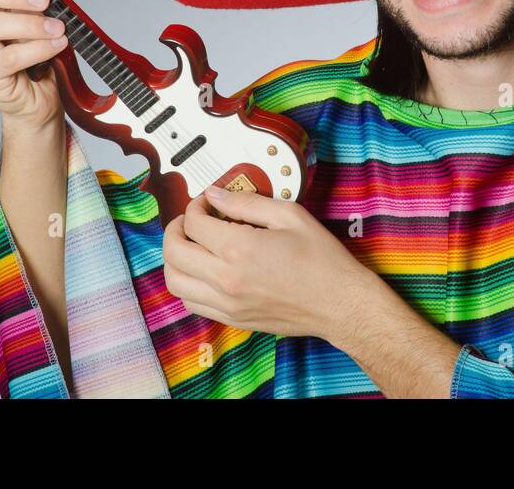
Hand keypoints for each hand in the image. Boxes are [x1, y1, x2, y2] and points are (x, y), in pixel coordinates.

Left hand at [161, 187, 377, 340]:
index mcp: (239, 249)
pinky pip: (191, 303)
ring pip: (175, 282)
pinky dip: (188, 284)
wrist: (339, 304)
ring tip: (191, 245)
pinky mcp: (232, 319)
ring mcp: (226, 304)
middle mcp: (226, 279)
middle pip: (174, 252)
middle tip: (190, 219)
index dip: (195, 206)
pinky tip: (203, 271)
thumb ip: (246, 202)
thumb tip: (215, 194)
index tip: (207, 201)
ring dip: (175, 259)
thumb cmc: (321, 260)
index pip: (193, 223)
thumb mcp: (289, 215)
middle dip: (175, 229)